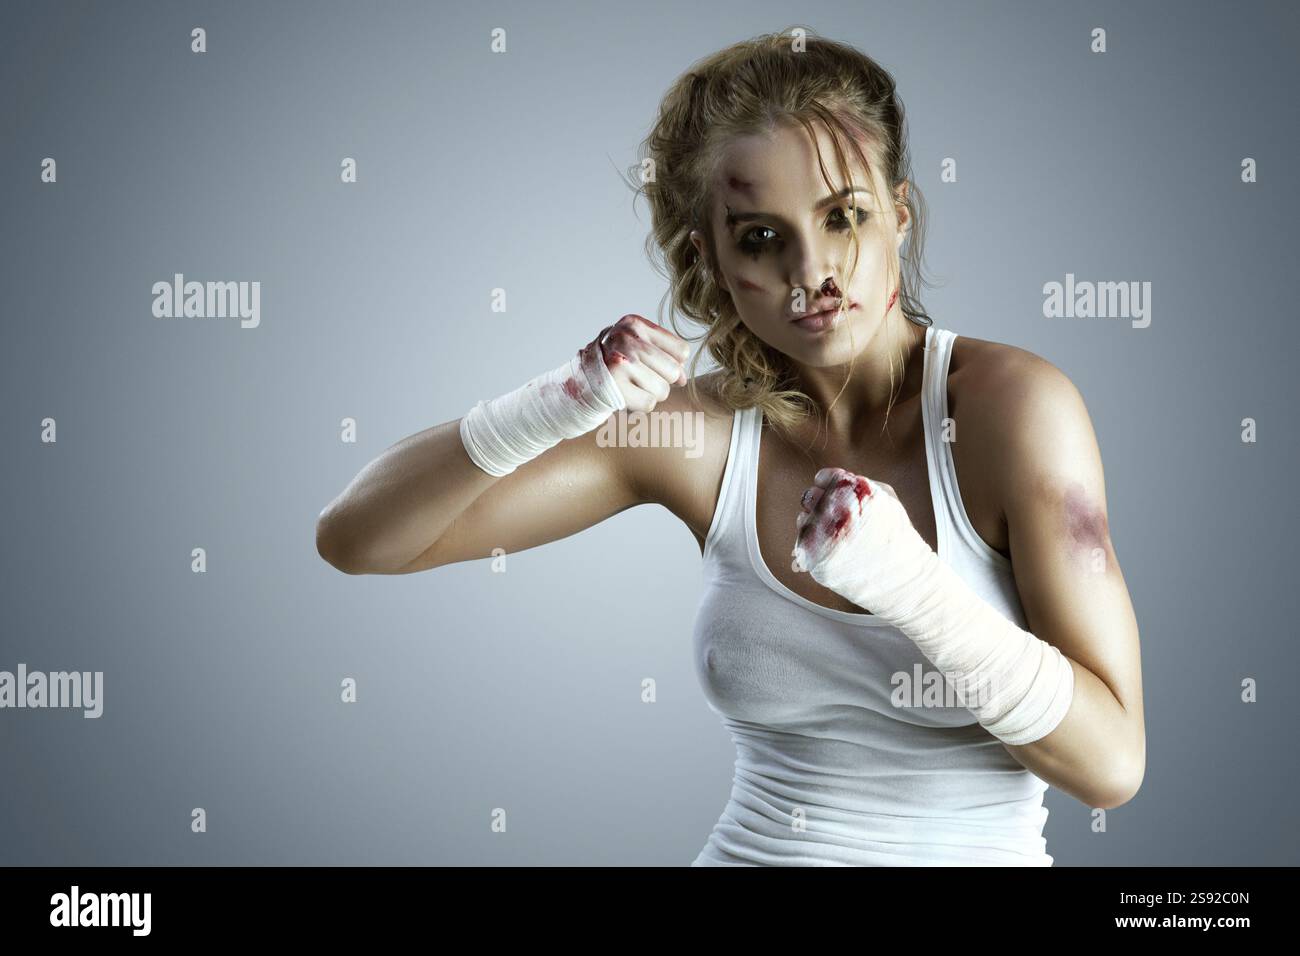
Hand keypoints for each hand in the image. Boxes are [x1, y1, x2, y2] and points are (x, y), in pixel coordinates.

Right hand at [578, 314, 689, 412]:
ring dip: (650, 395)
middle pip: (673, 371)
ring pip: (662, 389)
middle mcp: (626, 338)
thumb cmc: (610, 367)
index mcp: (634, 324)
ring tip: (630, 387)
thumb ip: (663, 357)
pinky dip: (639, 406)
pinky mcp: (614, 385)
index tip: (655, 369)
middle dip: (662, 383)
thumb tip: (684, 379)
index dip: (674, 365)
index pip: (681, 350)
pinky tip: (625, 397)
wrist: (575, 384)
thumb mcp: (633, 348)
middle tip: (639, 380)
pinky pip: (649, 403)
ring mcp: (620, 362)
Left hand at [790, 467, 923, 614]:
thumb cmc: (895, 536)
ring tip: (840, 537)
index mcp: (851, 492)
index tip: (834, 495)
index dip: (828, 485)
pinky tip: (835, 551)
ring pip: (803, 521)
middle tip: (837, 518)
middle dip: (820, 504)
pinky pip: (803, 545)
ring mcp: (821, 535)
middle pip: (809, 497)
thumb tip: (830, 479)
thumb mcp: (885, 497)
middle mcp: (833, 511)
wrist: (903, 577)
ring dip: (816, 525)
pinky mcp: (814, 559)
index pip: (823, 478)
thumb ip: (857, 482)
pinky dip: (814, 546)